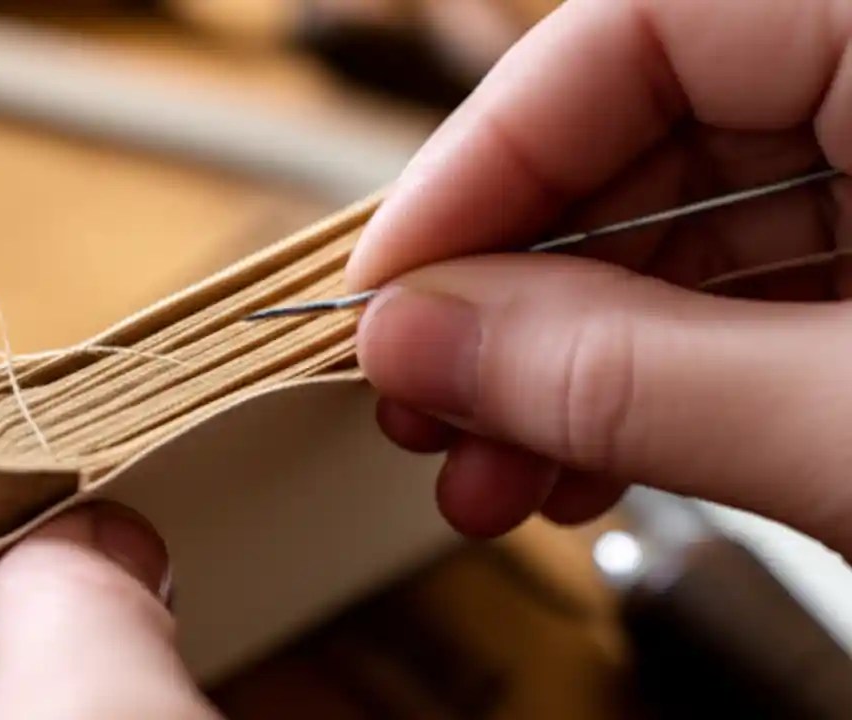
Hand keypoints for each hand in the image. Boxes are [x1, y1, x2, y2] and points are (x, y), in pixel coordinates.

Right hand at [349, 0, 851, 554]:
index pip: (636, 32)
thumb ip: (623, 373)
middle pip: (643, 142)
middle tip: (429, 410)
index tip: (387, 290)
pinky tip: (588, 466)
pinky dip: (656, 388)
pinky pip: (751, 300)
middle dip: (517, 302)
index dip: (481, 161)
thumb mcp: (849, 432)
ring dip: (568, 367)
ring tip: (497, 479)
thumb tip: (416, 343)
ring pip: (686, 235)